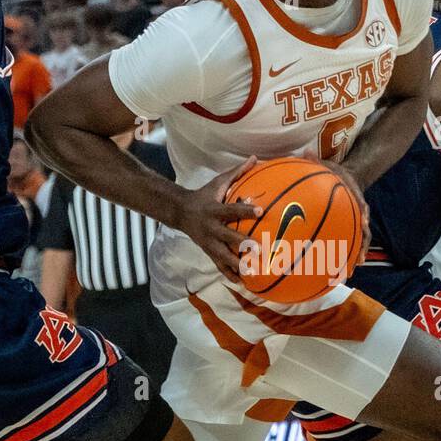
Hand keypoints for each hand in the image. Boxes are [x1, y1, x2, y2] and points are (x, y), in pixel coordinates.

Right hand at [176, 157, 260, 282]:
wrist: (179, 212)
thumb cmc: (204, 195)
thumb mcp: (217, 183)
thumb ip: (236, 172)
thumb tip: (255, 158)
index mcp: (214, 210)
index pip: (231, 210)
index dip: (245, 211)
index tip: (260, 211)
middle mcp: (211, 228)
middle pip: (227, 237)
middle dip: (242, 244)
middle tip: (258, 249)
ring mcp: (208, 242)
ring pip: (222, 256)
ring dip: (236, 265)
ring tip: (251, 273)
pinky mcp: (207, 251)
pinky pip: (218, 265)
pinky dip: (229, 274)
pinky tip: (242, 283)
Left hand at [320, 158, 371, 265]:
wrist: (349, 177)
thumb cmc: (335, 172)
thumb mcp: (328, 164)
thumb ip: (316, 161)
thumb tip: (305, 152)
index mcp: (355, 198)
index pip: (362, 207)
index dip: (364, 214)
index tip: (365, 222)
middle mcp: (359, 213)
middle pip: (363, 233)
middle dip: (361, 248)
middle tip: (357, 263)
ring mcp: (355, 223)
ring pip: (358, 243)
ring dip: (354, 259)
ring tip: (347, 275)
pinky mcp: (348, 228)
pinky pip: (347, 244)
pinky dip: (343, 257)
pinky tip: (333, 271)